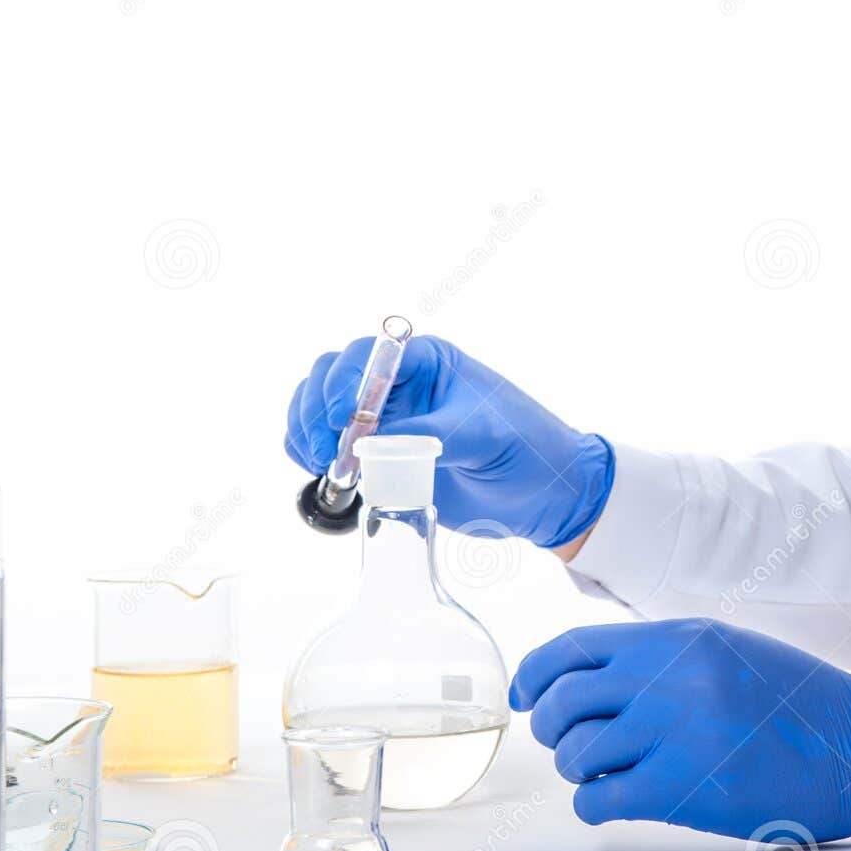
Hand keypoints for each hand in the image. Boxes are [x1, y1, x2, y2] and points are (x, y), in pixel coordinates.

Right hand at [285, 335, 612, 548]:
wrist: (546, 495)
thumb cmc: (528, 449)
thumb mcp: (486, 435)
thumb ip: (430, 434)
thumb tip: (373, 445)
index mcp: (427, 361)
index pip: (368, 355)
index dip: (345, 382)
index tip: (341, 418)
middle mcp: (398, 384)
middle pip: (331, 375)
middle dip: (315, 406)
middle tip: (324, 448)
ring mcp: (384, 419)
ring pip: (318, 406)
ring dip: (304, 429)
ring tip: (316, 461)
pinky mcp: (377, 455)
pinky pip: (327, 443)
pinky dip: (309, 452)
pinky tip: (318, 470)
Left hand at [509, 618, 850, 840]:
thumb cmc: (798, 702)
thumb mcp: (724, 648)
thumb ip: (658, 655)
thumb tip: (590, 676)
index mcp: (675, 638)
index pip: (570, 648)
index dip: (533, 675)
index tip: (524, 697)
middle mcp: (668, 679)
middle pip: (561, 702)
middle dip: (550, 728)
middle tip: (567, 743)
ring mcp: (675, 733)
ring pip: (575, 753)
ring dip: (578, 769)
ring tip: (605, 773)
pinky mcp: (684, 789)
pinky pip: (599, 799)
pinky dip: (594, 805)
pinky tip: (616, 801)